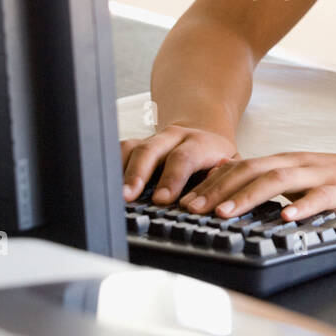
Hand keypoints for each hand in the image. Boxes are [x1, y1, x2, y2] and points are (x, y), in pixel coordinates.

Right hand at [121, 124, 239, 203]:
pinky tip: (105, 185)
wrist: (204, 134)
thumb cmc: (218, 160)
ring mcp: (153, 141)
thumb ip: (223, 179)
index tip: (162, 200)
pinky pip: (120, 151)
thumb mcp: (230, 167)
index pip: (183, 157)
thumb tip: (211, 196)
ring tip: (111, 194)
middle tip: (128, 196)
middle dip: (138, 173)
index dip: (172, 178)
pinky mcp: (138, 146)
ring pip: (131, 148)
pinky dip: (111, 166)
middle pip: (151, 150)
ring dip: (120, 171)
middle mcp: (173, 138)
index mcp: (199, 143)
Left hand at [178, 147, 335, 222]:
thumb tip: (242, 200)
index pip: (244, 167)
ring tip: (226, 212)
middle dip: (219, 189)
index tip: (187, 200)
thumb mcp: (309, 181)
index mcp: (290, 163)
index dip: (213, 183)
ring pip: (279, 181)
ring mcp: (323, 176)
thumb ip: (280, 187)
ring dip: (248, 196)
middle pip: (253, 170)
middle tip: (192, 208)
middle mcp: (301, 164)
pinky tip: (286, 218)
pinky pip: (320, 197)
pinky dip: (301, 207)